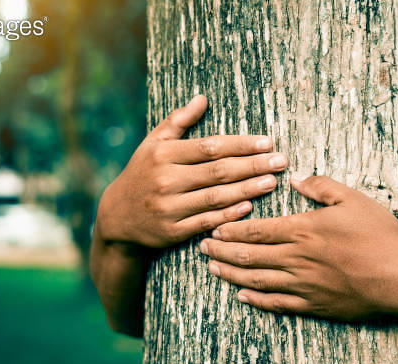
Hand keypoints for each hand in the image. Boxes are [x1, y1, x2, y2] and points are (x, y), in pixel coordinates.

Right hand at [97, 95, 287, 247]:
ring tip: (272, 181)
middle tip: (280, 161)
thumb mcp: (152, 144)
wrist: (116, 217)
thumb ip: (178, 121)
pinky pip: (206, 221)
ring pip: (216, 197)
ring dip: (247, 189)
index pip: (210, 147)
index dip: (241, 144)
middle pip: (218, 171)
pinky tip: (249, 206)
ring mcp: (169, 207)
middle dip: (253, 165)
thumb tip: (202, 98)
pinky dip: (229, 214)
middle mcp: (165, 180)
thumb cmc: (142, 174)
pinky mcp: (172, 231)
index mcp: (162, 154)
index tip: (267, 142)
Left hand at [200, 175, 397, 320]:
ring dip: (231, 273)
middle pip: (248, 255)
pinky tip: (243, 296)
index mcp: (302, 230)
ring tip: (213, 268)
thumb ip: (321, 186)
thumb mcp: (352, 199)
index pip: (255, 230)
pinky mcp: (313, 305)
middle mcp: (295, 258)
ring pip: (256, 280)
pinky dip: (257, 300)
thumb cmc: (379, 236)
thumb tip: (296, 177)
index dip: (230, 229)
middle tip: (202, 247)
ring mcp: (302, 285)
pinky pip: (277, 304)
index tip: (213, 227)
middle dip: (221, 250)